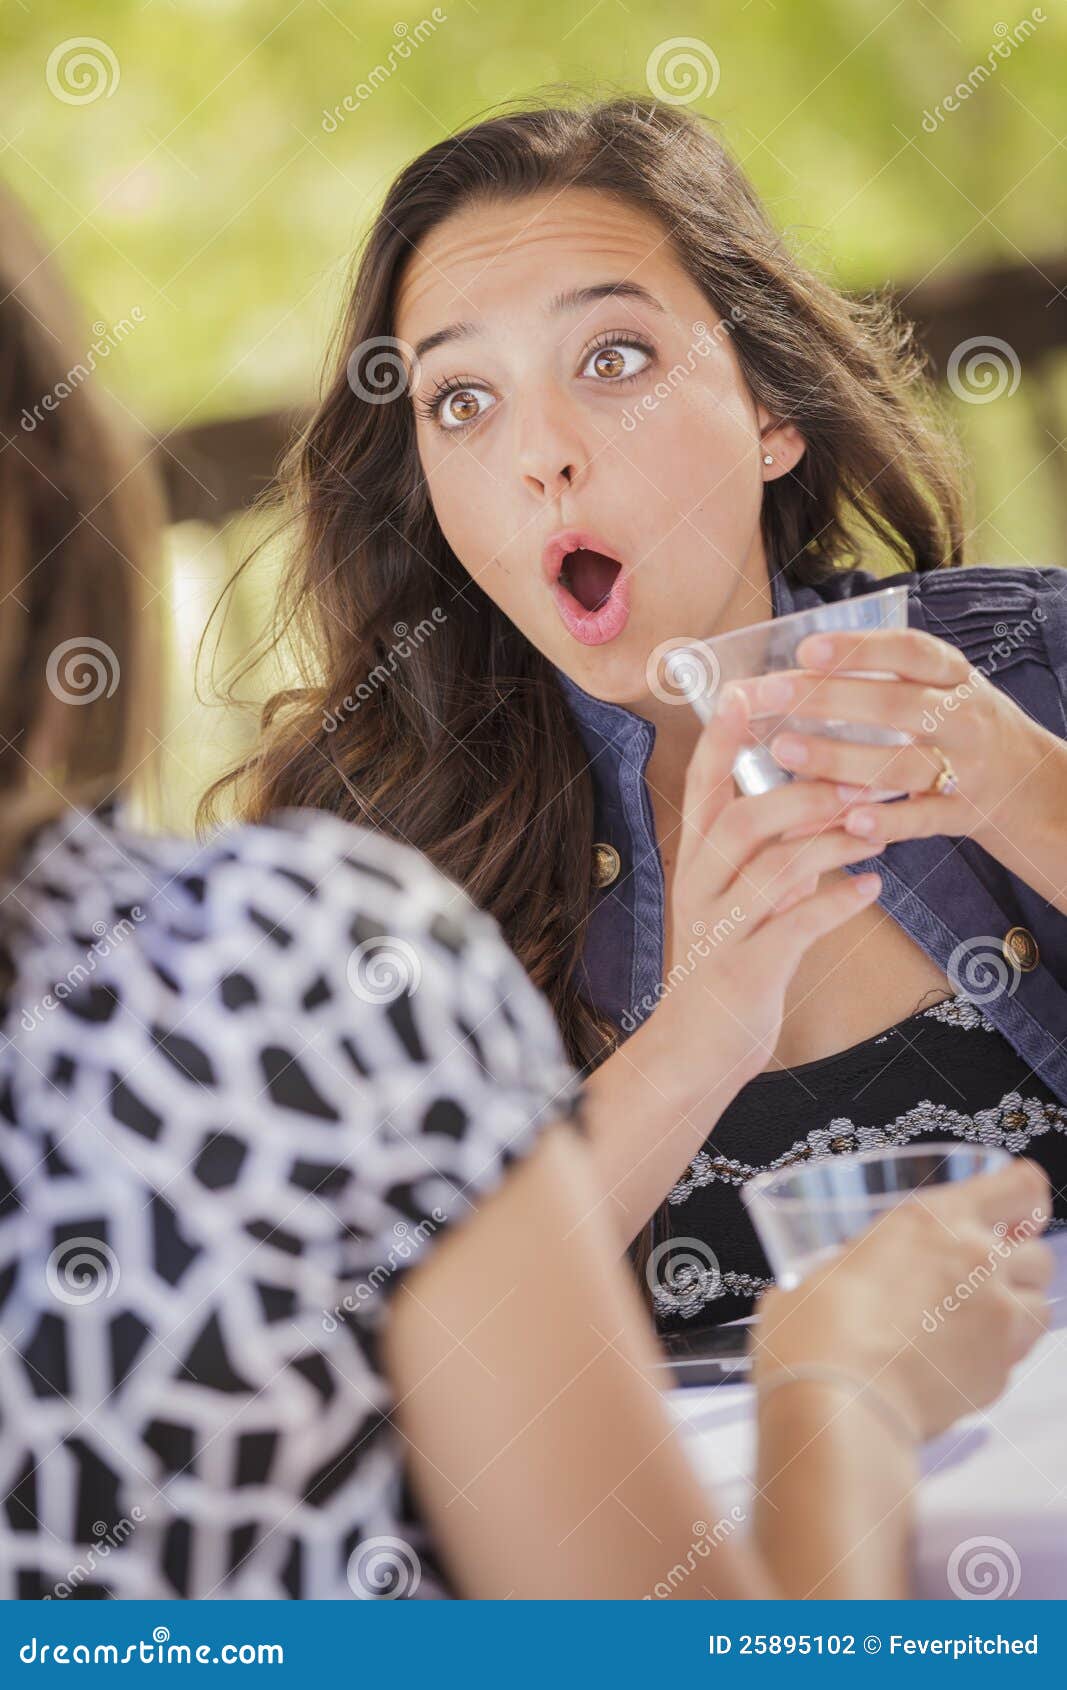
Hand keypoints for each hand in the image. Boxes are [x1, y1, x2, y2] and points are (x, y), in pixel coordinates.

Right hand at [650, 685, 885, 1097]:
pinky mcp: (746, 970)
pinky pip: (797, 926)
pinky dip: (839, 902)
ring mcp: (718, 930)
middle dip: (804, 793)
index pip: (701, 786)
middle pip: (743, 818)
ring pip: (774, 869)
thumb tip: (815, 804)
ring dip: (832, 844)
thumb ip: (766, 853)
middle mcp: (697, 887)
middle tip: (859, 780)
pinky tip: (872, 887)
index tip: (748, 691)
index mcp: (692, 862)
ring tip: (876, 832)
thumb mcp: (736, 899)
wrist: (697, 1050)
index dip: (723, 738)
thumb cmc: (725, 965)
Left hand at [728, 626, 1066, 889]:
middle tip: (772, 695)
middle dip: (828, 699)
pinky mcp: (963, 815)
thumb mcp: (942, 691)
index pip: (909, 652)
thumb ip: (885, 681)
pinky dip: (885, 819)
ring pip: (902, 764)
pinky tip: (845, 818)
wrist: (1032, 786)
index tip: (806, 648)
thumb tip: (795, 671)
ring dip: (840, 757)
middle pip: (895, 706)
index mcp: (955, 678)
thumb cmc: (963, 729)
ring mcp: (968, 768)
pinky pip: (921, 819)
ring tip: (785, 750)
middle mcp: (965, 717)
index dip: (859, 649)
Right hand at [753, 1157, 1053, 1442]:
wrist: (837, 1397)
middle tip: (981, 1277)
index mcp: (936, 1218)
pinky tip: (953, 1363)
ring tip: (972, 1324)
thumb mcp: (837, 1261)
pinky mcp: (1000, 1373)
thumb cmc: (819, 1325)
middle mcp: (979, 1261)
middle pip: (1039, 1253)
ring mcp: (998, 1319)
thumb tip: (860, 1272)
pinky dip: (994, 1357)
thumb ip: (872, 1257)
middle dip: (1017, 1264)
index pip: (1020, 1187)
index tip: (1018, 1209)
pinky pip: (1014, 1358)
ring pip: (1040, 1307)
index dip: (1025, 1199)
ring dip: (1015, 1310)